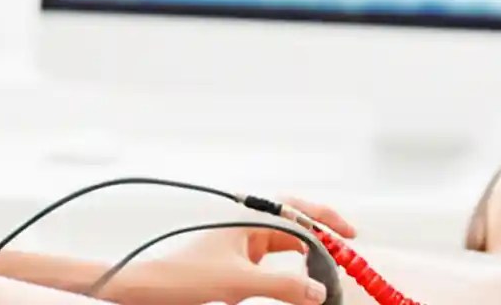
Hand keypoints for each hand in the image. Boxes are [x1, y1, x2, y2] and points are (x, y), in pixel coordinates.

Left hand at [99, 198, 356, 304]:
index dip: (327, 219)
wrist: (150, 288)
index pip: (297, 210)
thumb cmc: (185, 277)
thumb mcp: (239, 283)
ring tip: (328, 270)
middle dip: (322, 235)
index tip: (350, 235)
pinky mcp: (235, 261)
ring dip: (308, 253)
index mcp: (247, 219)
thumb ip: (283, 286)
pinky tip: (299, 283)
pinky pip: (273, 259)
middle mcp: (245, 226)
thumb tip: (319, 291)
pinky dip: (291, 268)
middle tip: (347, 252)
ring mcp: (240, 242)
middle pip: (295, 222)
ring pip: (285, 241)